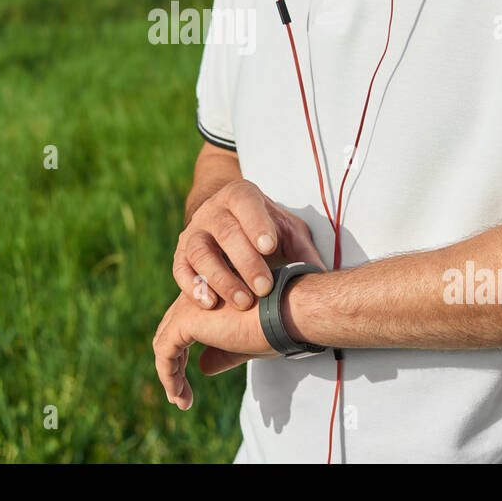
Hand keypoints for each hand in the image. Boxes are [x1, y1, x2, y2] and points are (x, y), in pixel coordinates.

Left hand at [152, 290, 278, 409]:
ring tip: (181, 401)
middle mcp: (196, 295)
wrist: (286, 313)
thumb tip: (203, 367)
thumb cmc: (274, 326)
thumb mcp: (243, 344)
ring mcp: (189, 306)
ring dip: (171, 376)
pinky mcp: (185, 321)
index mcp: (209, 294)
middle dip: (174, 367)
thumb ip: (222, 354)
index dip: (183, 355)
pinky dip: (169, 376)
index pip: (185, 326)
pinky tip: (179, 395)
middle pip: (172, 334)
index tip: (189, 382)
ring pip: (165, 344)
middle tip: (180, 396)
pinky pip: (166, 352)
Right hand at [174, 179, 323, 311]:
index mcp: (241, 196)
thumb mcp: (287, 230)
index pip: (245, 204)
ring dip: (221, 278)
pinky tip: (210, 304)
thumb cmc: (265, 228)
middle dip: (245, 262)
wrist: (227, 219)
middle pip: (225, 232)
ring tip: (243, 302)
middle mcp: (213, 210)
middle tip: (264, 288)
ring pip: (199, 251)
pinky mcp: (181, 254)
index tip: (269, 247)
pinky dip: (193, 287)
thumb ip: (302, 249)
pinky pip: (180, 269)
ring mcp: (194, 231)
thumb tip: (320, 276)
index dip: (256, 224)